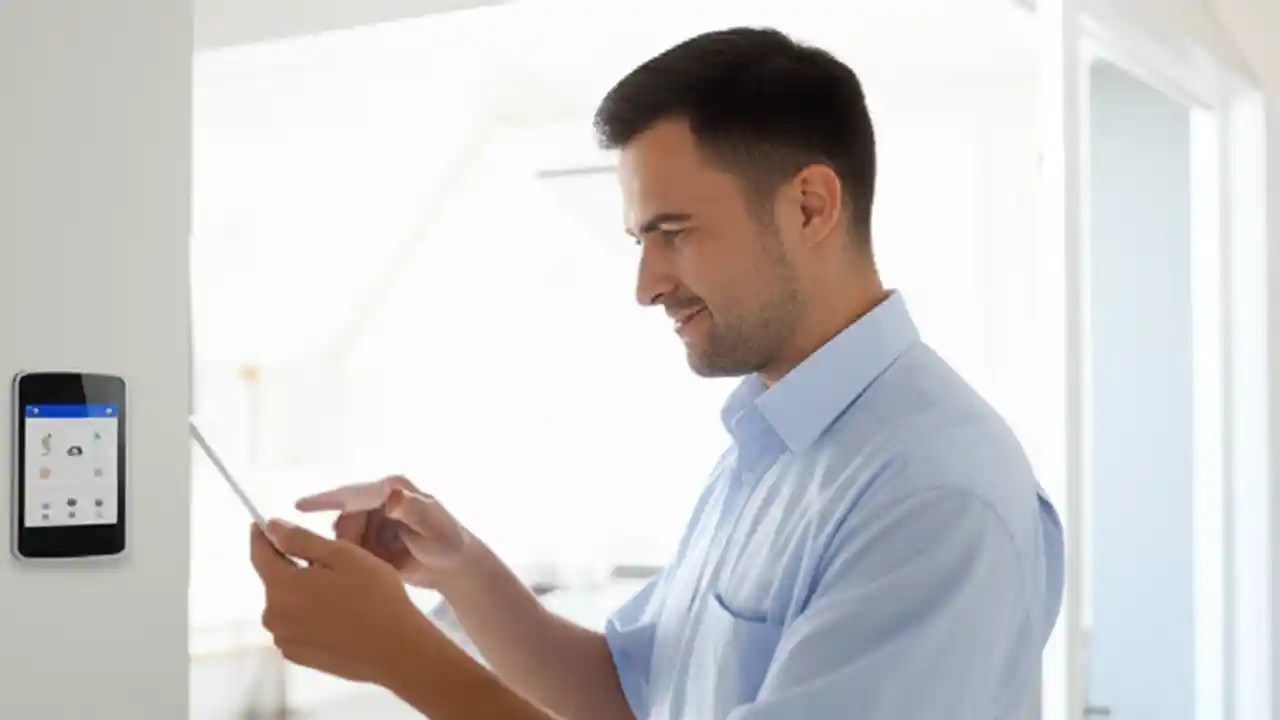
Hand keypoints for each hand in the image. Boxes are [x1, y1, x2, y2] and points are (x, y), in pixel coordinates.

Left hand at [250, 520, 444, 685]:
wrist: (396, 650)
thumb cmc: (373, 596)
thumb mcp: (343, 556)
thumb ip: (301, 540)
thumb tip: (271, 527)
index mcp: (282, 586)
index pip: (260, 555)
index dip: (261, 536)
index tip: (261, 525)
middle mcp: (274, 615)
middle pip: (274, 582)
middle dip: (291, 567)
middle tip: (325, 563)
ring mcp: (285, 639)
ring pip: (285, 605)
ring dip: (300, 594)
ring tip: (334, 593)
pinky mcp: (298, 657)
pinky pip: (294, 627)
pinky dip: (306, 617)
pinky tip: (334, 618)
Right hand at [295, 476, 470, 588]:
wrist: (452, 566)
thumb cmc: (447, 541)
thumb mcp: (433, 526)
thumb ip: (414, 511)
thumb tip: (393, 496)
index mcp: (391, 490)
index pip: (353, 494)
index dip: (325, 499)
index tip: (300, 505)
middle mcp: (377, 501)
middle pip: (344, 519)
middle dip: (350, 539)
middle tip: (371, 557)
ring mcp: (372, 522)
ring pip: (344, 538)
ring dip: (354, 552)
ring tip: (382, 560)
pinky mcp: (369, 541)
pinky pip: (350, 552)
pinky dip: (356, 560)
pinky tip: (376, 566)